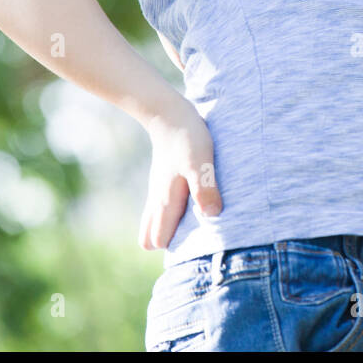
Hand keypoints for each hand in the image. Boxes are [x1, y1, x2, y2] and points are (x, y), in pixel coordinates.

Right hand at [139, 107, 222, 249]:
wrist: (170, 114)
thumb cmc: (188, 139)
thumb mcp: (201, 163)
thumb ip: (205, 189)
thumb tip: (211, 216)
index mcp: (166, 201)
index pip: (156, 241)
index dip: (174, 247)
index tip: (196, 245)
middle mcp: (158, 200)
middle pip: (151, 238)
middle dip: (168, 244)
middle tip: (194, 240)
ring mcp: (158, 191)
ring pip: (154, 223)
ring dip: (170, 229)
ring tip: (195, 227)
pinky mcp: (163, 182)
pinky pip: (160, 209)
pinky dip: (171, 216)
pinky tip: (191, 207)